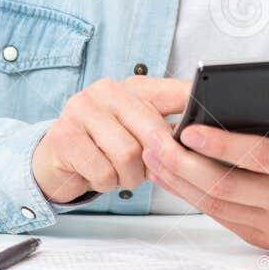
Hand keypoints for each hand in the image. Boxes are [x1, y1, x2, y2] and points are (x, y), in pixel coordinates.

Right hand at [31, 76, 190, 203]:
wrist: (56, 160)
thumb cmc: (105, 146)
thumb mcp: (138, 132)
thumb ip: (167, 127)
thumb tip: (205, 134)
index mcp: (132, 86)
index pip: (171, 91)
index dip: (192, 102)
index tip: (212, 112)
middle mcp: (106, 90)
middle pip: (152, 130)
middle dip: (156, 159)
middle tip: (149, 168)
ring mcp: (81, 109)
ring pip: (128, 154)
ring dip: (130, 176)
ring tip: (122, 173)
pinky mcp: (63, 136)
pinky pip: (103, 171)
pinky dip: (107, 183)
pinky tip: (101, 174)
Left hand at [144, 70, 268, 250]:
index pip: (259, 157)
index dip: (223, 146)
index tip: (190, 131)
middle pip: (225, 185)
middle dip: (183, 164)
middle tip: (155, 141)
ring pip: (214, 204)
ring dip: (178, 180)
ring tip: (153, 154)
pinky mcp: (256, 236)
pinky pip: (216, 215)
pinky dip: (188, 194)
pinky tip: (169, 175)